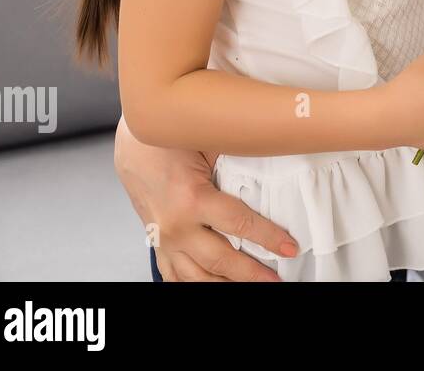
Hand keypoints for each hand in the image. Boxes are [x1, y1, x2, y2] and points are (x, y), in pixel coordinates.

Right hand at [113, 114, 296, 281]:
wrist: (134, 140)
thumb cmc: (170, 137)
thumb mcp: (210, 143)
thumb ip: (240, 159)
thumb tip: (277, 164)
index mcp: (192, 198)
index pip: (240, 225)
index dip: (269, 238)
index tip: (289, 247)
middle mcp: (175, 225)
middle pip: (221, 260)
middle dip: (252, 274)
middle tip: (276, 280)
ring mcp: (163, 238)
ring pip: (196, 276)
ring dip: (226, 285)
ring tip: (252, 285)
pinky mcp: (156, 242)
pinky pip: (174, 275)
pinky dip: (195, 284)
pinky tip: (213, 284)